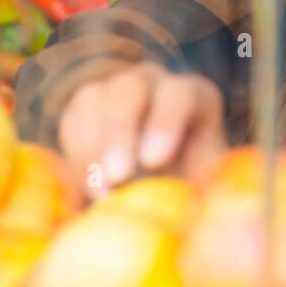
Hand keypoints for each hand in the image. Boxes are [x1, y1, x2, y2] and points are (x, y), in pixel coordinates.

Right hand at [58, 63, 226, 198]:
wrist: (156, 185)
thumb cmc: (191, 186)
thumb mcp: (210, 185)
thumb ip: (213, 189)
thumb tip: (211, 205)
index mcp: (194, 94)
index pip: (180, 94)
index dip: (166, 123)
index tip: (155, 161)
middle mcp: (154, 81)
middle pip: (131, 88)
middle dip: (122, 131)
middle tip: (119, 175)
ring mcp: (115, 88)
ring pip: (95, 99)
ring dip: (94, 146)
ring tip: (102, 192)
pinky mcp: (84, 106)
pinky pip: (72, 119)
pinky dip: (76, 153)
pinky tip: (90, 185)